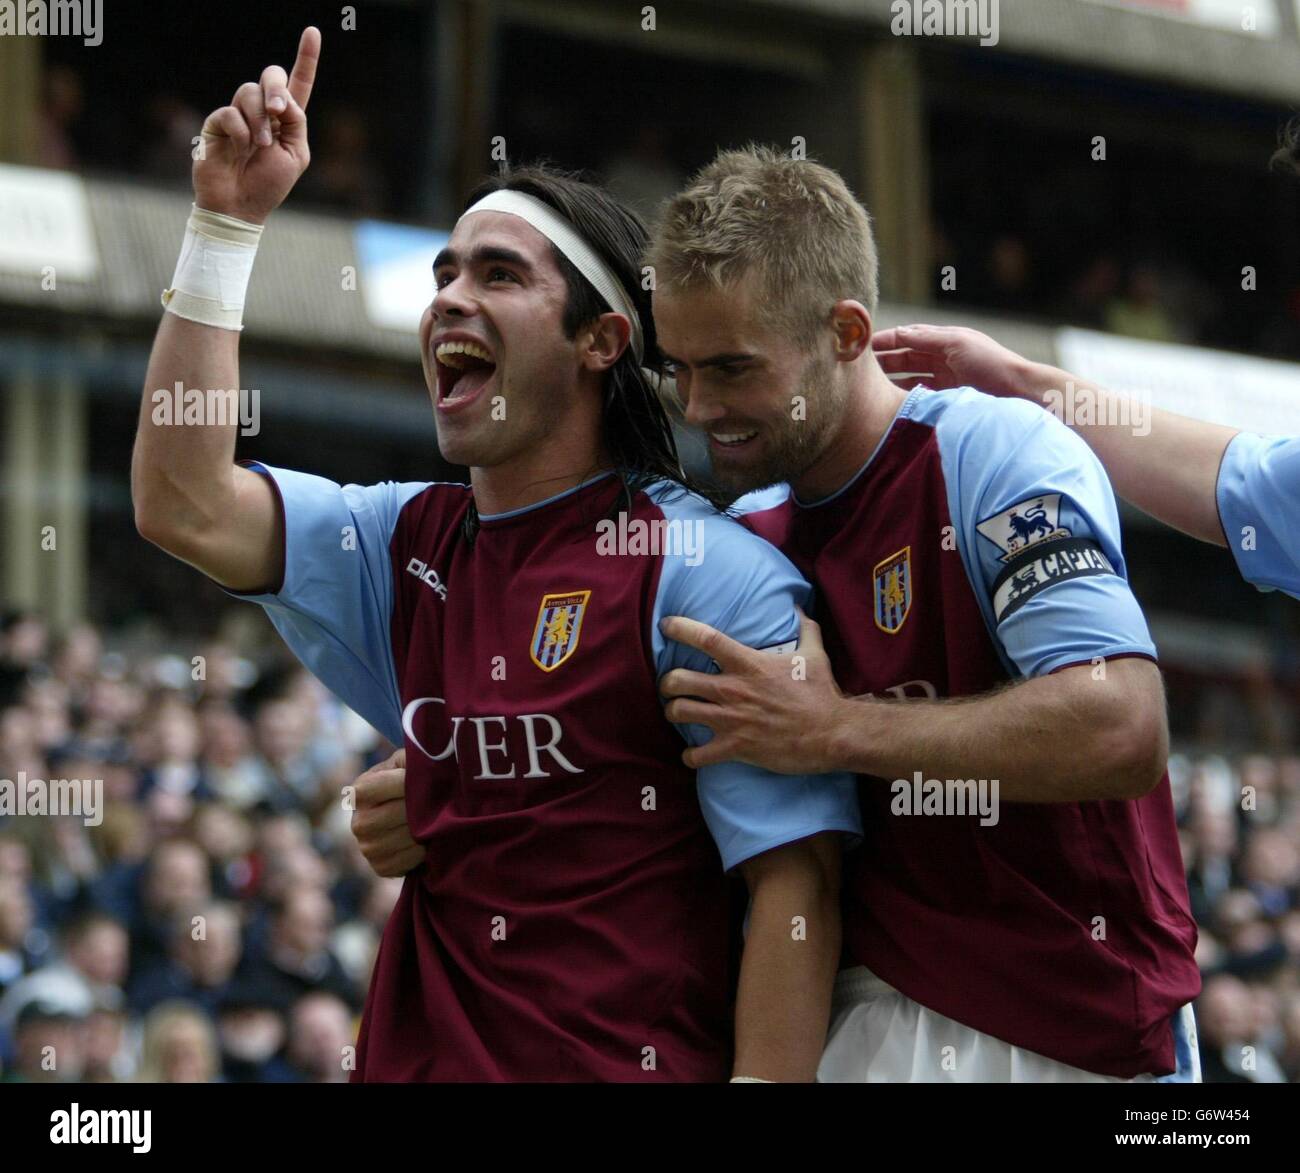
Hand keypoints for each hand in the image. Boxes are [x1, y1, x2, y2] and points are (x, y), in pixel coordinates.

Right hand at [193, 26, 320, 223]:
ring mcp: (239, 115)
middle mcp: (263, 112)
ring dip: (259, 120)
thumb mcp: (296, 154)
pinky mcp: (218, 122)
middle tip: (277, 111)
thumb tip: (282, 98)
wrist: (240, 207)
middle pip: (271, 75)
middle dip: (276, 88)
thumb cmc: (269, 184)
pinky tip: (242, 149)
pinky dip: (241, 131)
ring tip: (260, 146)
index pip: (298, 83)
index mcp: (287, 120)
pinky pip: (231, 112)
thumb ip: (296, 122)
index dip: (306, 58)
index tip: (313, 31)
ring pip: (250, 91)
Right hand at [350, 749, 423, 876]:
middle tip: (438, 805)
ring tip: (434, 823)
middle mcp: (358, 821)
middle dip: (417, 810)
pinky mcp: (380, 867)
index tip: (424, 781)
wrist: (420, 811)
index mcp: (360, 790)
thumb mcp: (409, 762)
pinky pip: (398, 864)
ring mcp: (366, 846)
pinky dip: (416, 855)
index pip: (371, 789)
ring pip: (394, 841)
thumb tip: (420, 772)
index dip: (400, 784)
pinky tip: (426, 843)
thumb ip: (409, 762)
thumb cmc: (415, 780)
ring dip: (420, 833)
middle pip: (387, 816)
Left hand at [659, 610, 847, 773]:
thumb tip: (800, 607)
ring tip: (677, 713)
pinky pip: (697, 755)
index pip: (705, 639)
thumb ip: (805, 628)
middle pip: (678, 679)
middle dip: (667, 682)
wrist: (832, 734)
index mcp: (748, 664)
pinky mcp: (735, 748)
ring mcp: (731, 720)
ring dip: (673, 713)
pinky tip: (694, 754)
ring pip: (679, 712)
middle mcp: (733, 690)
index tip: (666, 625)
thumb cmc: (822, 694)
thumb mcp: (815, 655)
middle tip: (671, 685)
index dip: (680, 628)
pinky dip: (690, 756)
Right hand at [872, 323, 1037, 402]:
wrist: (1017, 392)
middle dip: (882, 359)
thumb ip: (926, 339)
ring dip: (890, 378)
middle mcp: (942, 356)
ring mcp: (945, 377)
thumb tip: (898, 332)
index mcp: (945, 339)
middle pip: (905, 356)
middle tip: (858, 367)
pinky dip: (903, 394)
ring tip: (868, 384)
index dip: (885, 339)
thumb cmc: (991, 364)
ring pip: (909, 375)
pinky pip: (919, 393)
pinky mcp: (948, 396)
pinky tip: (889, 399)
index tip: (862, 344)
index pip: (907, 336)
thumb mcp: (957, 344)